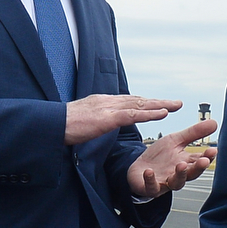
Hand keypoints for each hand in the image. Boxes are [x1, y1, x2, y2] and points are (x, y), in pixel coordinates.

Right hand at [65, 95, 181, 145]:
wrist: (50, 125)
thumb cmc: (60, 126)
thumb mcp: (81, 121)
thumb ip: (92, 120)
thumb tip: (96, 124)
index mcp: (101, 103)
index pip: (128, 102)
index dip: (146, 103)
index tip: (159, 104)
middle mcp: (107, 102)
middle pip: (138, 101)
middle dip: (158, 102)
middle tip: (176, 102)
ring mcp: (107, 108)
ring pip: (140, 105)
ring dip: (160, 105)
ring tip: (176, 106)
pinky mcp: (107, 118)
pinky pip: (133, 115)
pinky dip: (150, 114)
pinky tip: (163, 114)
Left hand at [127, 120, 217, 196]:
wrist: (137, 168)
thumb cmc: (158, 157)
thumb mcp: (175, 140)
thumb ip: (193, 133)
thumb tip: (214, 122)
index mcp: (185, 162)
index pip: (200, 160)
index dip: (207, 156)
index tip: (213, 150)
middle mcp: (177, 174)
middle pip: (191, 173)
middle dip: (198, 168)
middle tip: (204, 161)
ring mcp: (165, 182)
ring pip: (176, 183)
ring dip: (179, 175)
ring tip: (181, 165)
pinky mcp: (150, 187)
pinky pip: (152, 186)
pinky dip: (150, 180)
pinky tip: (149, 171)